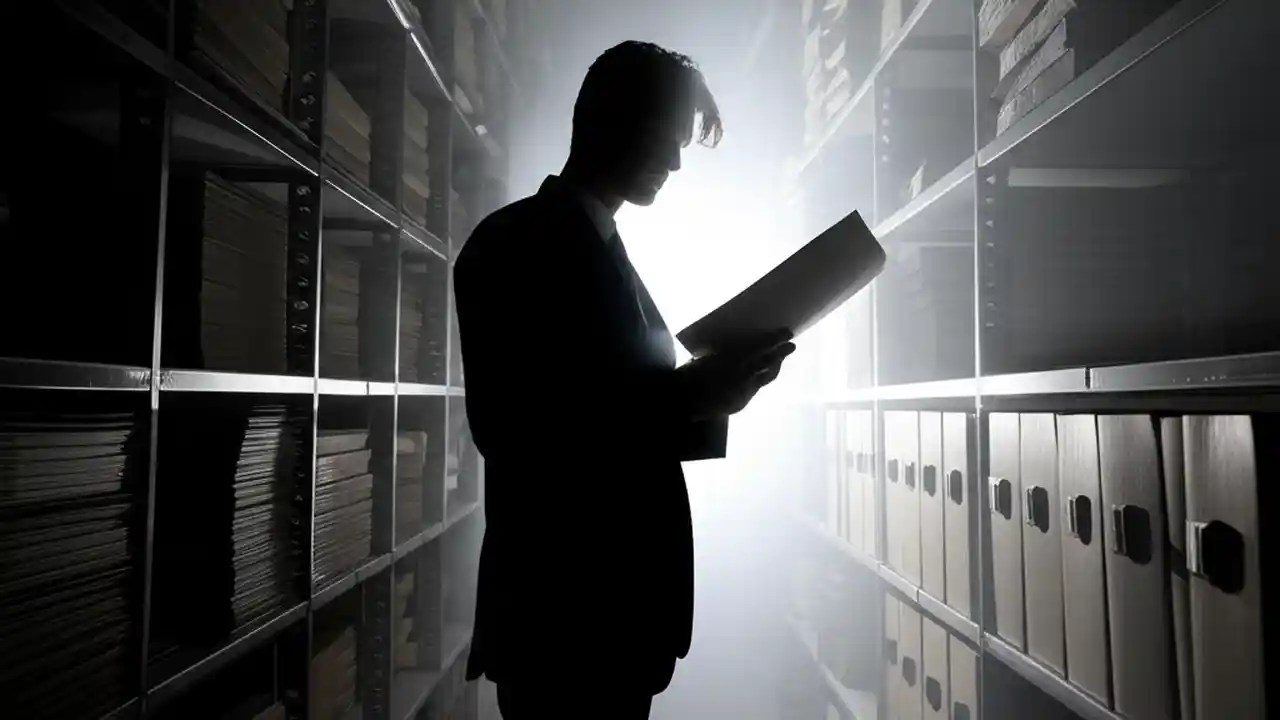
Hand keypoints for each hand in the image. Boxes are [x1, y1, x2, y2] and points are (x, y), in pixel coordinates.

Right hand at [676, 330, 796, 418]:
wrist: (683, 401)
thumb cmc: (690, 373)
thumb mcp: (709, 355)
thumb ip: (726, 351)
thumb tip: (738, 346)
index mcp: (735, 357)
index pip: (763, 345)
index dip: (777, 338)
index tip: (787, 331)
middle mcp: (744, 375)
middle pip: (770, 362)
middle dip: (782, 353)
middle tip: (791, 345)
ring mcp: (745, 391)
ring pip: (766, 378)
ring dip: (773, 368)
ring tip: (777, 362)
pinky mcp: (742, 403)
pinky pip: (754, 390)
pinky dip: (756, 382)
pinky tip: (754, 380)